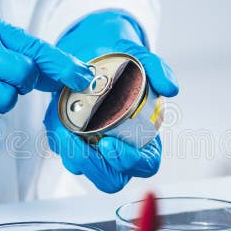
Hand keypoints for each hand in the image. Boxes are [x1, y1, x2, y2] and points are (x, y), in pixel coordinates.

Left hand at [43, 11, 178, 192]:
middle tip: (81, 144)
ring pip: (84, 170)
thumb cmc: (120, 60)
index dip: (130, 162)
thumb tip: (171, 89)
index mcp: (146, 139)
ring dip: (73, 155)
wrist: (93, 51)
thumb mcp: (139, 56)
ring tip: (65, 131)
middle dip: (96, 167)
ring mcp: (95, 149)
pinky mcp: (71, 142)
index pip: (145, 164)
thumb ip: (158, 68)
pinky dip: (60, 141)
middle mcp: (121, 149)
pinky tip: (59, 123)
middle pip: (112, 179)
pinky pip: (64, 152)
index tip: (110, 144)